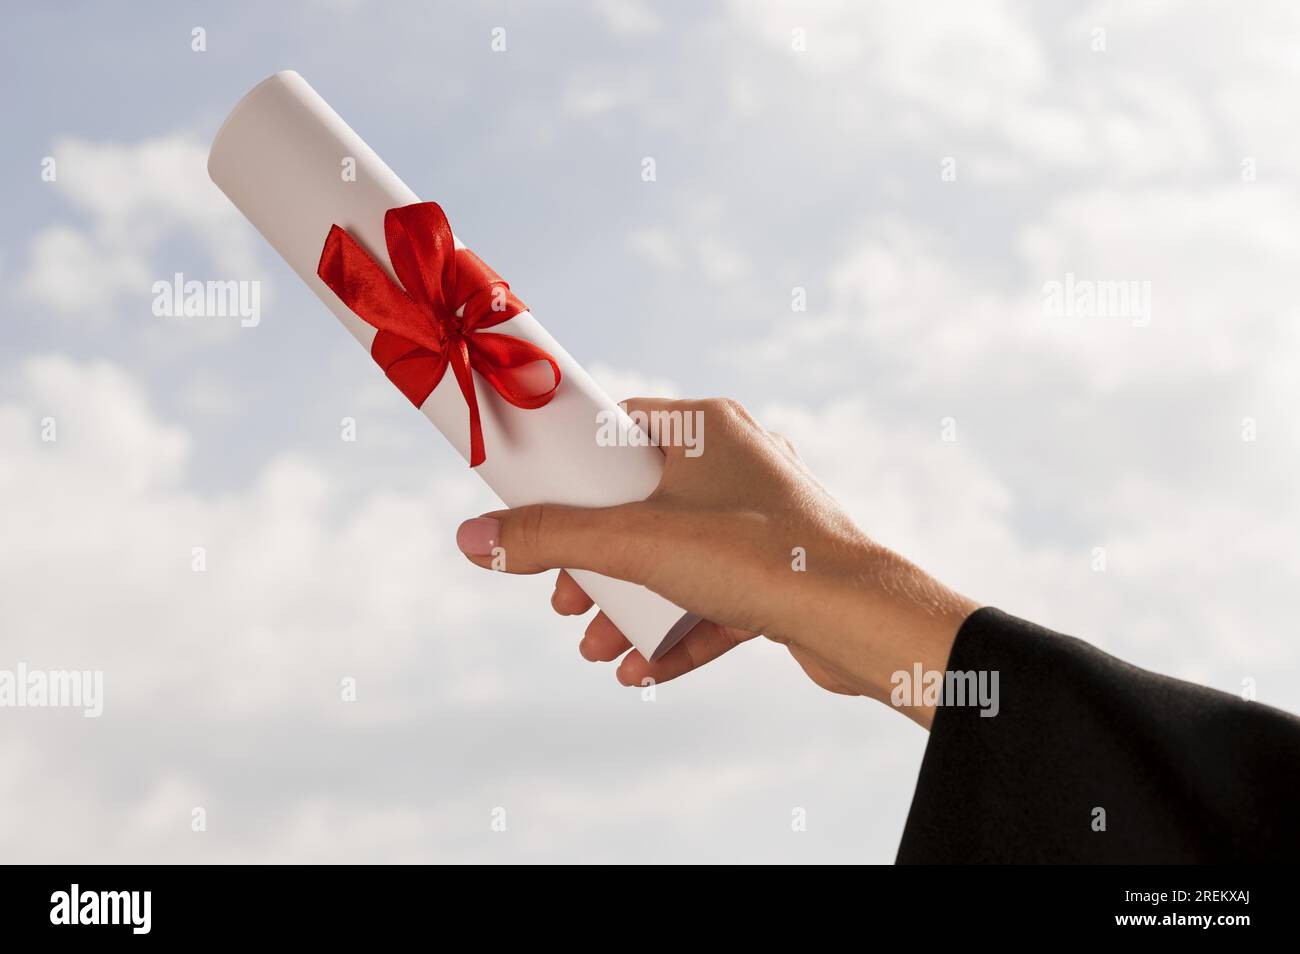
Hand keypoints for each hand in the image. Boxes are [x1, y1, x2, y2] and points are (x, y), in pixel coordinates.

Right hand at [455, 397, 977, 726]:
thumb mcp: (636, 543)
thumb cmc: (760, 558)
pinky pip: (711, 596)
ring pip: (673, 556)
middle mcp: (737, 464)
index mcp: (707, 428)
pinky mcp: (778, 571)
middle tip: (563, 597)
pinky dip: (673, 629)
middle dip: (594, 561)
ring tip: (595, 647)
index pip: (616, 427)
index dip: (568, 467)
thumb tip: (470, 538)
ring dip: (628, 604)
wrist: (863, 622)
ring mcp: (761, 519)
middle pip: (637, 504)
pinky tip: (640, 671)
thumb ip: (550, 537)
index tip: (533, 504)